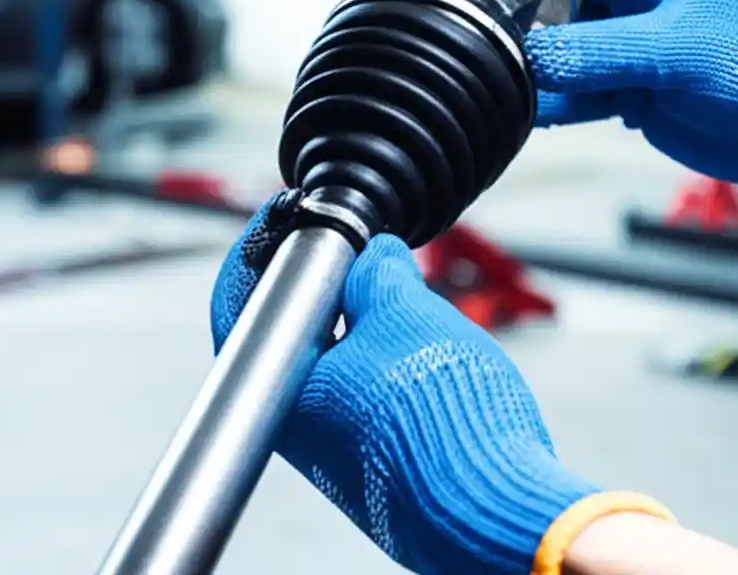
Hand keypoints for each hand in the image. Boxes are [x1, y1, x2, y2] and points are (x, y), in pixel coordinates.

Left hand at [210, 195, 669, 573]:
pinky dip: (389, 368)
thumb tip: (369, 256)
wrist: (499, 514)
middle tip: (360, 255)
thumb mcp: (406, 312)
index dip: (256, 254)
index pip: (238, 306)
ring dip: (365, 329)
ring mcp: (339, 459)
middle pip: (292, 335)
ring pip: (336, 369)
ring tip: (408, 303)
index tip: (284, 223)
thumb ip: (376, 273)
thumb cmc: (445, 417)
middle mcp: (299, 433)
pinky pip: (370, 403)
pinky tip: (430, 359)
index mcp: (283, 391)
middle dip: (326, 288)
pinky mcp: (380, 474)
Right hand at [512, 0, 737, 218]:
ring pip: (570, 34)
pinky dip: (555, 98)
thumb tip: (533, 56)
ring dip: (539, 46)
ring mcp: (641, 42)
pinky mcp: (638, 87)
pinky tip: (527, 106)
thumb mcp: (676, 52)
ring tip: (498, 51)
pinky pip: (580, 86)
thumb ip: (599, 53)